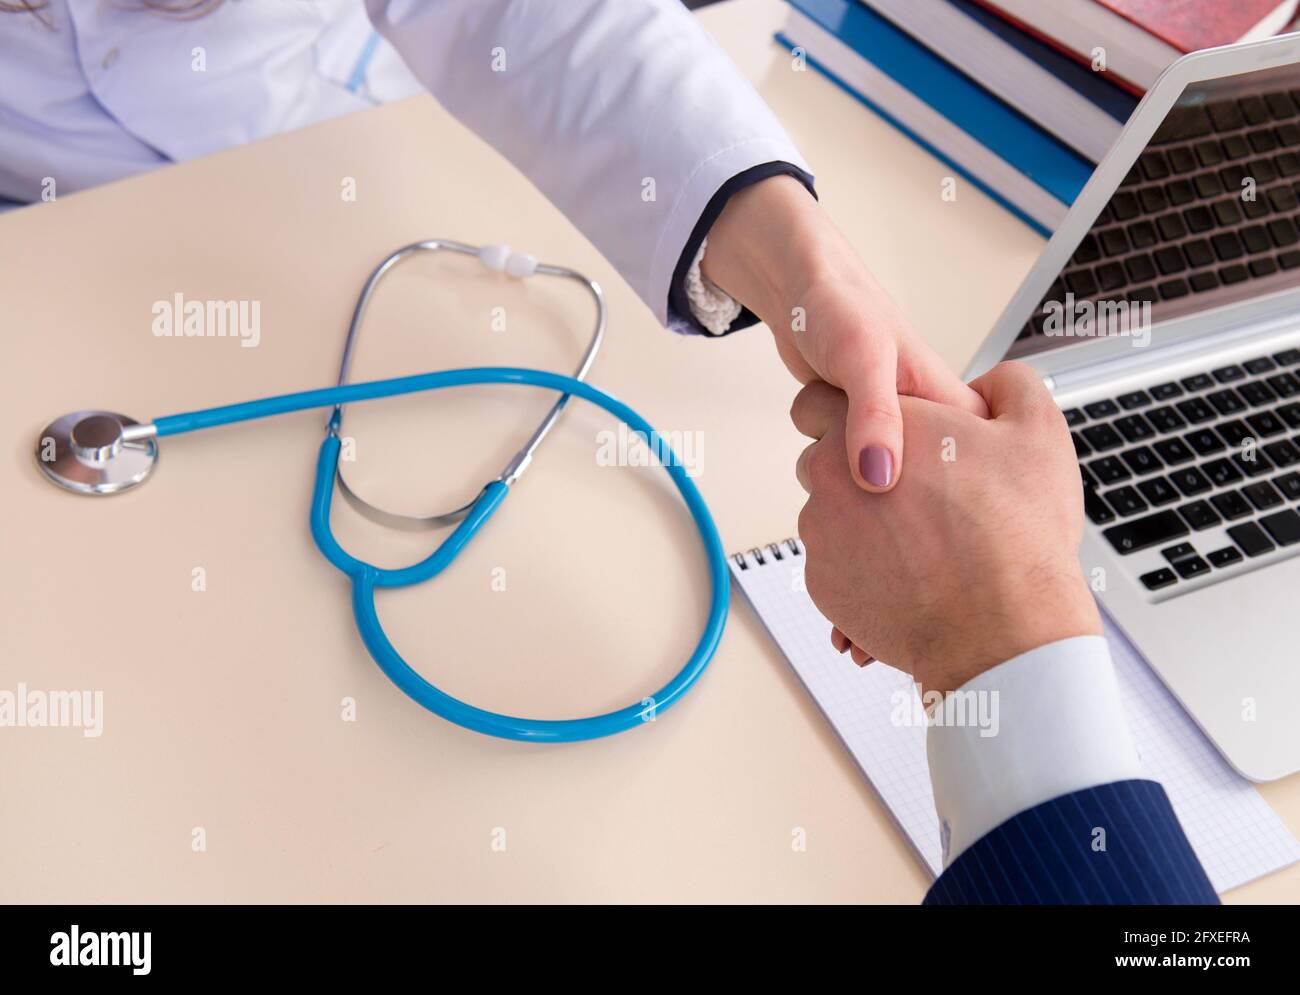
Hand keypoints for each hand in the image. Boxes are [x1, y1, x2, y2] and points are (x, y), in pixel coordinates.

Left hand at [702, 175, 987, 491]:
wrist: (801, 294)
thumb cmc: (843, 308)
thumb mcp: (863, 357)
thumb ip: (876, 415)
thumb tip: (879, 475)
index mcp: (952, 409)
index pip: (977, 474)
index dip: (956, 500)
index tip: (928, 515)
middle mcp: (928, 432)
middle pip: (921, 494)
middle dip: (891, 497)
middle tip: (869, 488)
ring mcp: (892, 443)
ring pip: (877, 494)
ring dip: (854, 489)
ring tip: (848, 474)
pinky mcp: (859, 449)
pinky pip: (849, 487)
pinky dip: (834, 484)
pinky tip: (829, 474)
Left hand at [792, 361, 1101, 692]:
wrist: (1002, 630)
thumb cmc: (1017, 535)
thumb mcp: (1038, 431)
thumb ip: (1009, 386)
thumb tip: (990, 383)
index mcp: (876, 427)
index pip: (816, 401)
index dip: (845, 412)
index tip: (874, 433)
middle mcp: (831, 475)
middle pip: (822, 461)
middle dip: (855, 470)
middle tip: (915, 493)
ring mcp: (821, 533)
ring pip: (828, 516)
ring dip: (861, 523)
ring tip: (921, 543)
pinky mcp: (822, 584)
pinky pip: (835, 566)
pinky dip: (862, 569)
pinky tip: (910, 575)